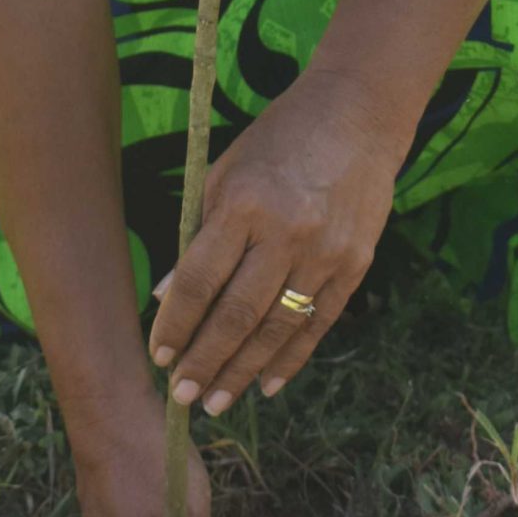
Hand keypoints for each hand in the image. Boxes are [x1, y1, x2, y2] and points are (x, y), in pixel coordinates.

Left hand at [148, 64, 402, 417]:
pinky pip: (318, 322)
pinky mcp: (355, 263)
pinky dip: (291, 358)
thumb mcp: (225, 173)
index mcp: (244, 204)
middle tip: (181, 397)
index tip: (158, 356)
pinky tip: (267, 385)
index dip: (175, 324)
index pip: (200, 281)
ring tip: (215, 402)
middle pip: (237, 315)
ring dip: (243, 372)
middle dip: (205, 362)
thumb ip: (199, 234)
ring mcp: (326, 252)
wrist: (359, 114)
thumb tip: (168, 296)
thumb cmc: (279, 140)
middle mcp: (286, 232)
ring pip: (278, 328)